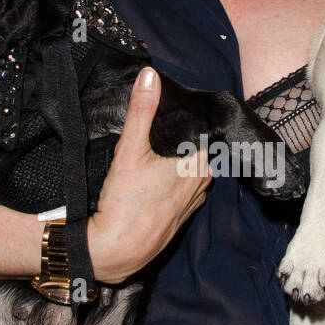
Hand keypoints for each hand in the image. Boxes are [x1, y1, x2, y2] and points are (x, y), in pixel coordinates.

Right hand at [86, 66, 212, 283]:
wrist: (116, 250)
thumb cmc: (125, 201)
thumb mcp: (130, 149)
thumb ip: (141, 110)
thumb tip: (150, 75)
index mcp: (199, 163)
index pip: (208, 133)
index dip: (196, 121)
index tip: (183, 108)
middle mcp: (203, 183)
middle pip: (202, 152)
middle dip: (189, 140)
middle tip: (168, 126)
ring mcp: (194, 203)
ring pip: (196, 173)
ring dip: (184, 162)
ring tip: (164, 150)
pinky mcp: (182, 218)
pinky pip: (187, 192)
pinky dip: (177, 183)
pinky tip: (159, 179)